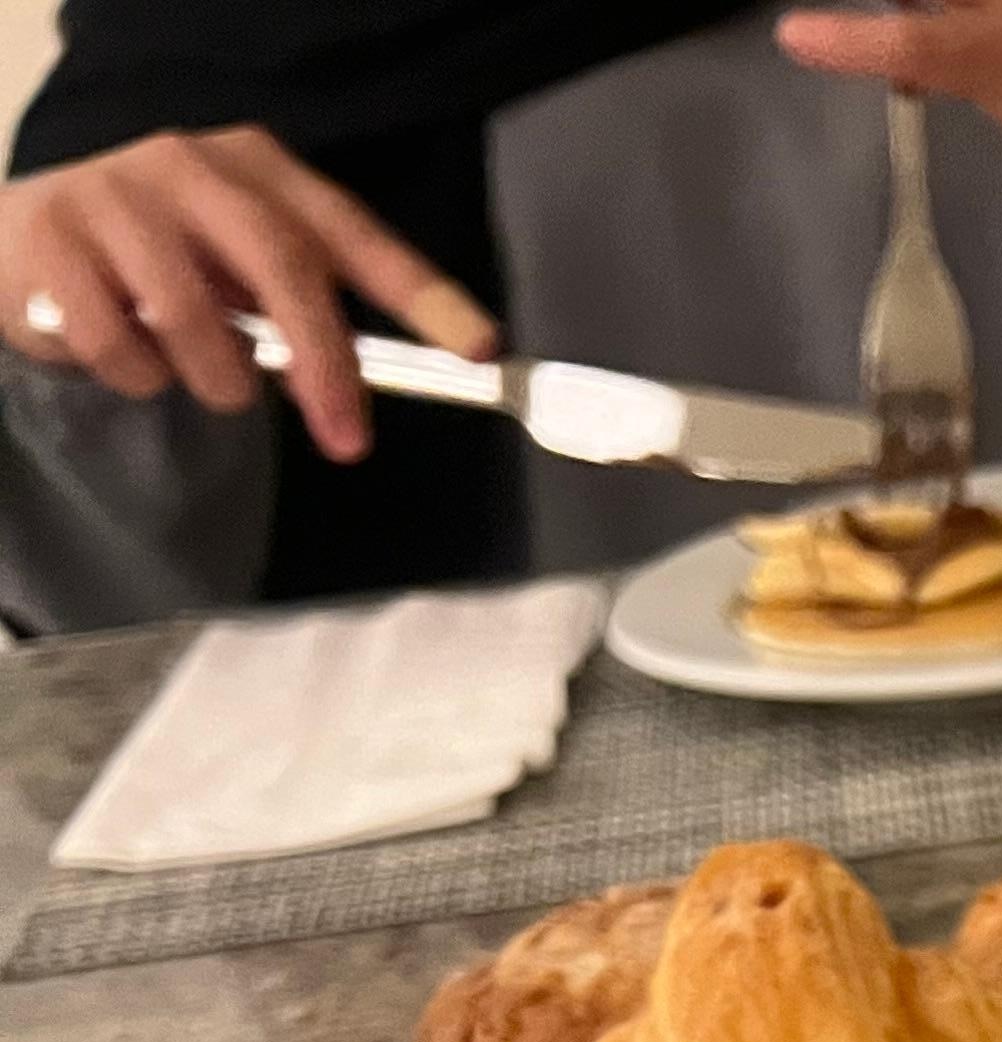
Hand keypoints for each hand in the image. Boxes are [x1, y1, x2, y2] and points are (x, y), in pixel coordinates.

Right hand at [0, 127, 495, 462]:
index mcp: (257, 168)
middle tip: (348, 440)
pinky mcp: (52, 239)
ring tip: (198, 374)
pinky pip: (117, 345)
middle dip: (325, 364)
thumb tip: (358, 391)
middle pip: (284, 267)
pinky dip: (134, 377)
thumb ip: (302, 318)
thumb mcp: (242, 275)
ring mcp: (116, 195)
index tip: (481, 349)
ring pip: (195, 320)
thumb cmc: (164, 263)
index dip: (423, 292)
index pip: (354, 233)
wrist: (37, 239)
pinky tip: (125, 354)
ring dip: (213, 380)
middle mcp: (190, 165)